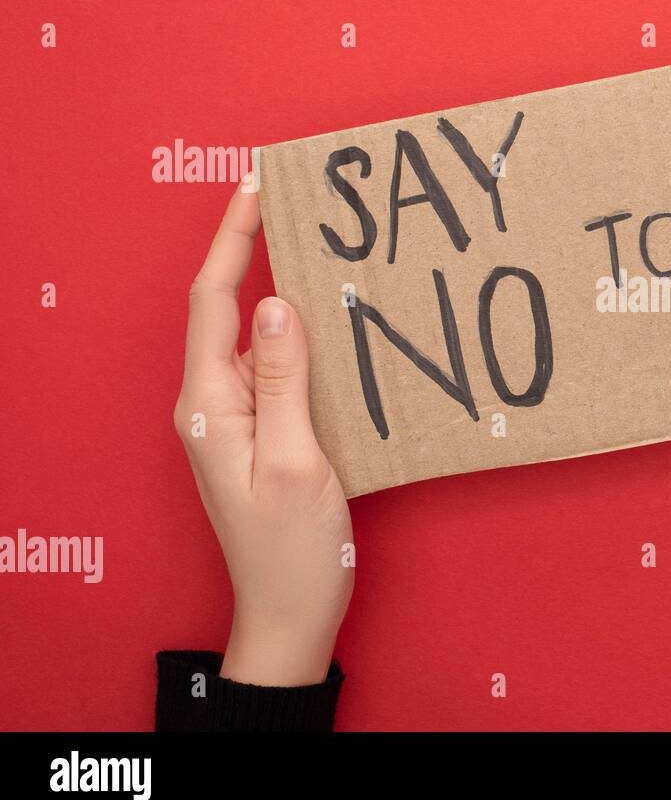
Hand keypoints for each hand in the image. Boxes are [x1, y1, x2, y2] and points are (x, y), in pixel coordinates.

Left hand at [173, 182, 353, 685]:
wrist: (291, 613)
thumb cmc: (294, 549)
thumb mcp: (297, 460)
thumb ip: (284, 380)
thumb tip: (274, 303)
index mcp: (211, 405)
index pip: (211, 301)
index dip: (231, 237)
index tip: (256, 186)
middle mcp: (214, 403)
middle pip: (225, 309)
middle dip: (251, 248)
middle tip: (292, 201)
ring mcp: (237, 418)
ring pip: (254, 337)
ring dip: (279, 289)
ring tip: (319, 247)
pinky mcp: (262, 432)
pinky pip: (275, 368)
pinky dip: (299, 335)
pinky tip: (331, 321)